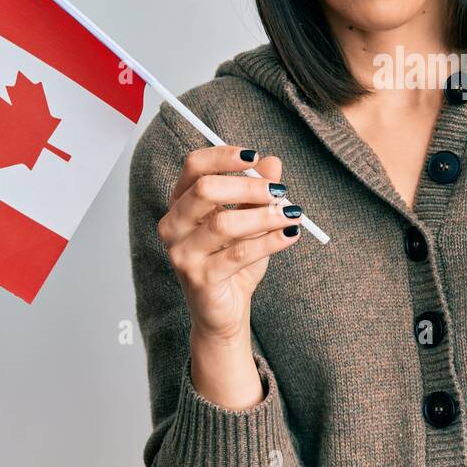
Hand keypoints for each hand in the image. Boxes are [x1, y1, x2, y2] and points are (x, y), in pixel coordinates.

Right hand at [156, 145, 302, 345]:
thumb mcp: (249, 218)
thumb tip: (272, 162)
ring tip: (293, 214)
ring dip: (265, 216)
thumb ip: (257, 190)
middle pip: (205, 190)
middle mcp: (174, 225)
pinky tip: (290, 234)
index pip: (194, 167)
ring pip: (224, 224)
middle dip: (248, 187)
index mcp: (180, 203)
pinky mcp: (200, 278)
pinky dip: (270, 241)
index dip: (224, 157)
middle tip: (280, 191)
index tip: (254, 156)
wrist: (225, 310)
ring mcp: (182, 253)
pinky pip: (238, 254)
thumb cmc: (233, 259)